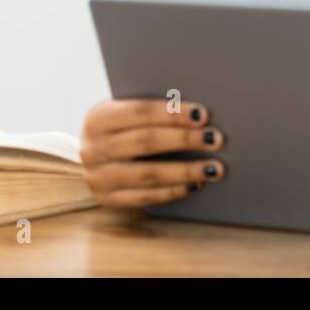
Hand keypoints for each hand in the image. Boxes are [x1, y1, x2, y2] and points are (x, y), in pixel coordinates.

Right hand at [80, 99, 226, 207]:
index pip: (140, 112)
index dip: (172, 113)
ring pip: (147, 174)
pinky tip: (195, 184)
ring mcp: (98, 177)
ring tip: (214, 168)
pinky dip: (173, 191)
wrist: (96, 154)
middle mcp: (93, 148)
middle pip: (146, 142)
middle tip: (216, 139)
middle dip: (184, 140)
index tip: (203, 114)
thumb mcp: (127, 110)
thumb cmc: (125, 126)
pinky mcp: (107, 199)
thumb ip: (152, 109)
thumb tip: (199, 112)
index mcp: (98, 118)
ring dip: (185, 171)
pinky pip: (145, 197)